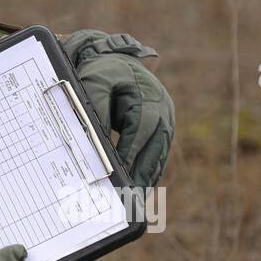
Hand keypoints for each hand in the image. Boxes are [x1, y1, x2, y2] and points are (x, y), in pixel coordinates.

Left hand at [60, 29, 175, 188]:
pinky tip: (138, 187)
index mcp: (148, 94)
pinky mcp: (162, 129)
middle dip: (143, 172)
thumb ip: (96, 109)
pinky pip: (157, 153)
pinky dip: (148, 170)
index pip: (141, 127)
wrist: (116, 61)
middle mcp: (163, 108)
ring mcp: (166, 119)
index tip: (120, 173)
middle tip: (131, 197)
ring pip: (159, 153)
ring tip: (135, 199)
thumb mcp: (94, 83)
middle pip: (156, 145)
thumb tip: (97, 144)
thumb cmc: (103, 72)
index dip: (131, 151)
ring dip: (148, 176)